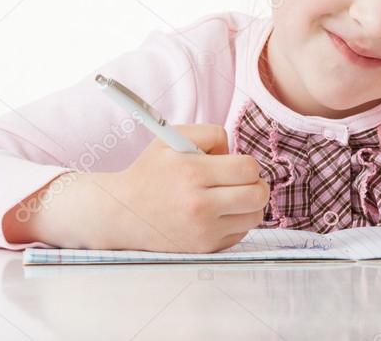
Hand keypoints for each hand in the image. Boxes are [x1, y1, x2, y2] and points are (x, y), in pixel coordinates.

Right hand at [3, 124, 269, 252]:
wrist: (122, 212)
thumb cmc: (150, 171)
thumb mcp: (172, 137)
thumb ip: (210, 133)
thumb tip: (236, 151)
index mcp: (192, 173)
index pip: (248, 168)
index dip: (247, 164)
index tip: (236, 165)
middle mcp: (199, 205)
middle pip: (258, 195)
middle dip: (255, 184)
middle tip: (241, 182)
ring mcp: (203, 230)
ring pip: (254, 216)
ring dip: (248, 205)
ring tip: (230, 197)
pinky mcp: (204, 248)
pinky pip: (240, 233)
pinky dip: (235, 222)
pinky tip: (217, 214)